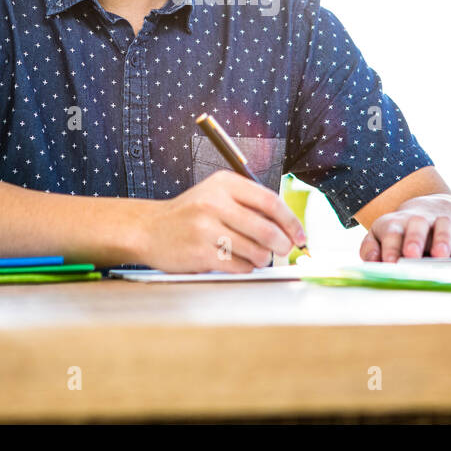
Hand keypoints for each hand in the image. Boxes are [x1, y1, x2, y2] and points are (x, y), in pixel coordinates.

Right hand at [137, 170, 306, 272]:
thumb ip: (249, 205)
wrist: (149, 229)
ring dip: (263, 258)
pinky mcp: (199, 253)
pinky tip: (237, 261)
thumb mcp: (216, 196)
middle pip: (266, 229)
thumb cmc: (191, 214)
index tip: (300, 235)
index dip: (291, 221)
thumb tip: (288, 228)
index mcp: (224, 183)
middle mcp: (214, 203)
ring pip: (255, 251)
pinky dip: (246, 268)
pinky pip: (239, 266)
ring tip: (256, 256)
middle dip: (282, 245)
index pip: (270, 201)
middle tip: (284, 250)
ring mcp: (205, 229)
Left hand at [360, 194, 450, 261]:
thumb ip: (370, 249)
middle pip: (417, 224)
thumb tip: (372, 260)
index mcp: (396, 223)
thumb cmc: (399, 232)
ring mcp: (442, 224)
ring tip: (440, 255)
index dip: (390, 247)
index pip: (391, 232)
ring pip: (444, 226)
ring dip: (442, 239)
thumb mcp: (379, 237)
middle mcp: (419, 221)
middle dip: (414, 239)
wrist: (428, 211)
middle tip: (411, 255)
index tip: (390, 262)